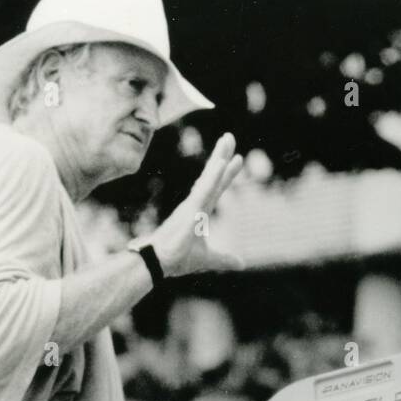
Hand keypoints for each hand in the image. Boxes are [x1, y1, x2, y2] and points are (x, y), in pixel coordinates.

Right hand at [151, 134, 243, 277]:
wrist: (158, 264)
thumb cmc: (177, 258)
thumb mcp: (208, 259)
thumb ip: (224, 258)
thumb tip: (241, 263)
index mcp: (199, 212)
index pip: (216, 188)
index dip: (226, 174)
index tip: (237, 159)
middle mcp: (195, 205)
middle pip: (212, 177)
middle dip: (221, 156)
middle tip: (230, 136)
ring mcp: (192, 206)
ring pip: (209, 178)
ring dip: (219, 159)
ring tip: (228, 140)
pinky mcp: (190, 211)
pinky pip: (204, 190)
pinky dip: (213, 177)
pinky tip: (221, 163)